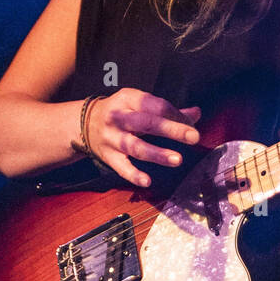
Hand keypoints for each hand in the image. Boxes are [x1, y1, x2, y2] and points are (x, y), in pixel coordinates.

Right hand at [85, 89, 201, 187]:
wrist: (83, 123)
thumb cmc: (121, 112)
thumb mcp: (139, 104)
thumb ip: (167, 110)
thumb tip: (196, 113)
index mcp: (129, 99)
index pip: (156, 106)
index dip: (176, 115)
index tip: (192, 125)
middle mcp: (118, 117)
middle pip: (148, 123)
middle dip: (171, 130)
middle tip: (193, 137)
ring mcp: (111, 138)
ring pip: (135, 146)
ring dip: (157, 153)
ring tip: (177, 160)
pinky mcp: (107, 156)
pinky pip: (121, 167)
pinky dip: (133, 175)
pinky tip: (147, 181)